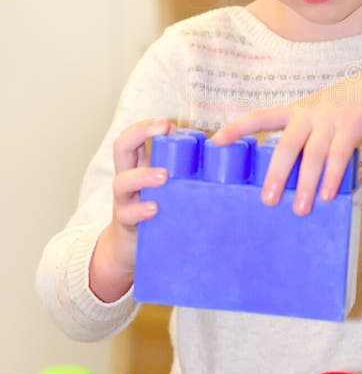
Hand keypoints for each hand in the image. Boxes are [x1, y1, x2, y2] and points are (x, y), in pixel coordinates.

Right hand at [89, 118, 173, 301]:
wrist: (130, 249)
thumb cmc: (157, 210)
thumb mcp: (166, 187)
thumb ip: (185, 172)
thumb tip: (227, 158)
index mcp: (138, 166)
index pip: (134, 136)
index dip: (147, 125)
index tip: (169, 125)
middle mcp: (127, 179)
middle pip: (121, 148)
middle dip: (140, 133)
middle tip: (165, 130)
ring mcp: (124, 201)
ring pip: (121, 182)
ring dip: (142, 176)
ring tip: (163, 176)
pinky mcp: (126, 223)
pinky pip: (129, 214)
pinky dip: (140, 210)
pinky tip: (154, 209)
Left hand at [211, 67, 361, 214]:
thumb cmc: (343, 110)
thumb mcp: (318, 116)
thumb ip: (304, 139)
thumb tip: (288, 179)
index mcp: (296, 112)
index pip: (260, 117)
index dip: (237, 128)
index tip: (215, 141)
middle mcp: (309, 114)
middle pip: (286, 145)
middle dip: (276, 173)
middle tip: (268, 200)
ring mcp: (330, 119)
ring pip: (313, 154)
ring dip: (306, 184)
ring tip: (300, 209)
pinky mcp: (352, 125)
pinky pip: (339, 155)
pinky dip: (332, 177)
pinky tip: (326, 195)